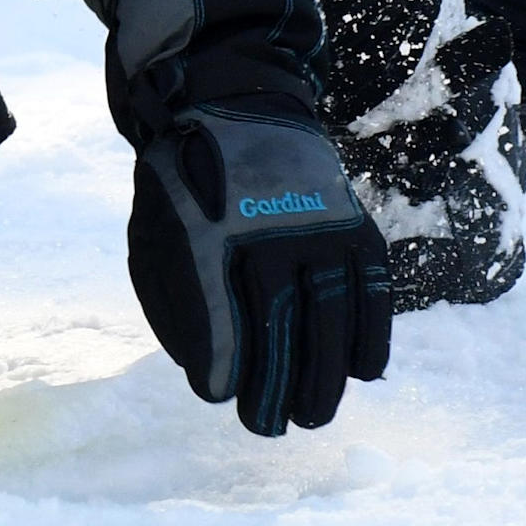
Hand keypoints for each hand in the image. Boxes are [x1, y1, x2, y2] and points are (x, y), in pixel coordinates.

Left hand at [104, 0, 395, 434]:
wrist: (233, 98)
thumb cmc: (186, 182)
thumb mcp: (153, 223)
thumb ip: (170, 291)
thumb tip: (198, 365)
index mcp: (207, 223)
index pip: (218, 302)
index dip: (221, 353)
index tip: (217, 394)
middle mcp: (267, 222)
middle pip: (279, 316)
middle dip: (275, 380)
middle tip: (268, 427)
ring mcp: (317, 219)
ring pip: (331, 308)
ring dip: (326, 372)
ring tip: (315, 417)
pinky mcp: (350, 219)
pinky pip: (371, 282)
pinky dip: (372, 329)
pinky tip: (365, 371)